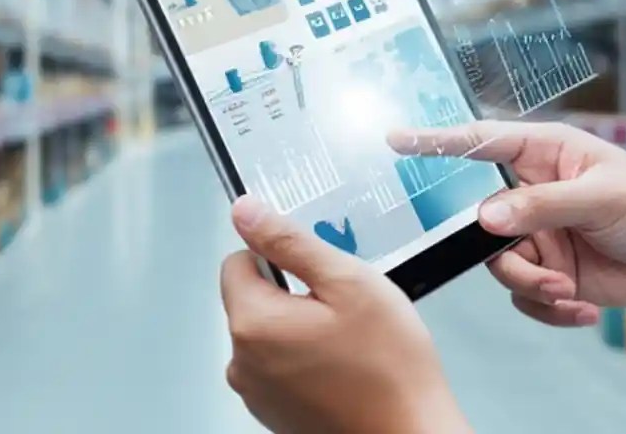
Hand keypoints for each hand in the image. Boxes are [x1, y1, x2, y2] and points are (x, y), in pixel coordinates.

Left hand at [220, 196, 470, 433]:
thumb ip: (289, 242)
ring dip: (299, 328)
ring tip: (347, 343)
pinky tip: (343, 368)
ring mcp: (257, 393)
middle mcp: (243, 363)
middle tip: (341, 310)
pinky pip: (280, 366)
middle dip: (292, 294)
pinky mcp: (275, 413)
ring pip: (268, 333)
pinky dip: (305, 361)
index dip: (279, 258)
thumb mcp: (347, 281)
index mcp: (253, 323)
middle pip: (252, 298)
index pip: (237, 261)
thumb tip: (246, 212)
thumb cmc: (388, 368)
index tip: (315, 274)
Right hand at [389, 121, 625, 326]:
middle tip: (538, 265)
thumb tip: (487, 218)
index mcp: (543, 155)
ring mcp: (540, 236)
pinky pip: (525, 297)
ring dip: (534, 287)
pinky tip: (586, 309)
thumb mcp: (601, 198)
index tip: (396, 140)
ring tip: (570, 292)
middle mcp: (533, 194)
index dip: (436, 141)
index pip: (480, 142)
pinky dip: (550, 308)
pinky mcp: (552, 274)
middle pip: (481, 222)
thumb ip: (541, 206)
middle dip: (502, 251)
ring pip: (501, 267)